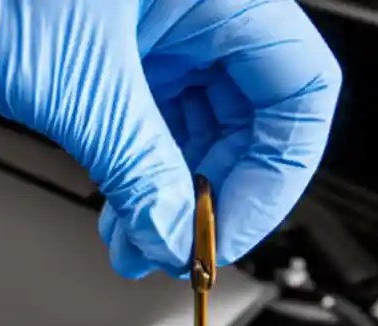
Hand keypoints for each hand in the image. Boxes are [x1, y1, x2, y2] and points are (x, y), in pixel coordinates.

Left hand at [0, 0, 341, 277]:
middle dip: (217, 191)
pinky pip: (154, 117)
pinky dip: (141, 168)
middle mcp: (197, 3)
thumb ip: (138, 167)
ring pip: (202, 122)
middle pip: (255, 112)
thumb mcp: (76, 86)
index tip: (226, 234)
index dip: (275, 174)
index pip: (301, 89)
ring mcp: (157, 24)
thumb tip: (172, 235)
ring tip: (139, 241)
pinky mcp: (116, 47)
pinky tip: (123, 210)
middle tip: (177, 249)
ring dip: (174, 191)